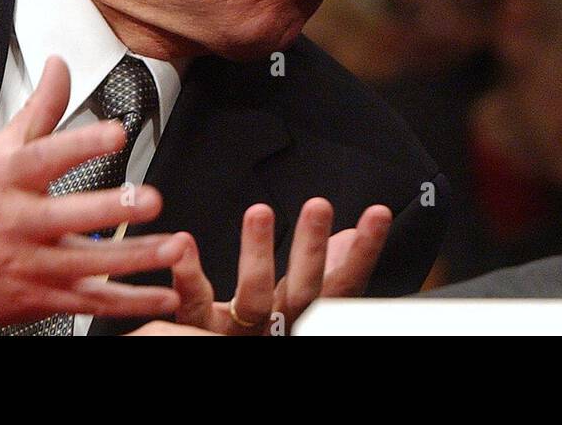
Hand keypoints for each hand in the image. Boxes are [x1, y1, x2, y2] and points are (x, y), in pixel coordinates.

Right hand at [0, 56, 186, 333]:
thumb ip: (40, 109)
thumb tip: (60, 65)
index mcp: (9, 179)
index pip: (46, 157)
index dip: (81, 144)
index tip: (116, 132)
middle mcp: (19, 222)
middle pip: (68, 217)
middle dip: (112, 209)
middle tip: (152, 199)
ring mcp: (31, 264)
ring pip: (88, 265)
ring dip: (135, 259)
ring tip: (175, 249)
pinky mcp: (43, 297)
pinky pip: (92, 302)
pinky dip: (130, 303)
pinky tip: (164, 297)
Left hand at [147, 198, 392, 335]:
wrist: (227, 356)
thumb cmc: (266, 329)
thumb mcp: (303, 302)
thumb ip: (327, 269)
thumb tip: (349, 235)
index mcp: (306, 316)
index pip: (343, 285)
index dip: (363, 252)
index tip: (376, 215)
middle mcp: (279, 329)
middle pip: (304, 291)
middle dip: (312, 247)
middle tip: (319, 206)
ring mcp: (241, 334)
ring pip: (254, 297)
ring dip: (257, 253)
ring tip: (260, 213)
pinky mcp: (201, 332)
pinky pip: (194, 306)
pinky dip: (187, 275)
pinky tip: (185, 245)